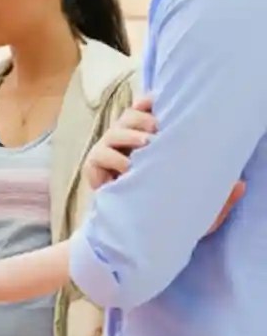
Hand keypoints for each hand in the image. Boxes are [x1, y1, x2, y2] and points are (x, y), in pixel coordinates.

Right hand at [84, 94, 244, 235]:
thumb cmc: (161, 210)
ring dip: (131, 136)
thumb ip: (216, 194)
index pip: (145, 110)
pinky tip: (128, 170)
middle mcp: (126, 140)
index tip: (162, 102)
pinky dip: (116, 160)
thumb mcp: (191, 201)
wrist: (132, 233)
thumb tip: (241, 184)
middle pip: (131, 116)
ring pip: (116, 131)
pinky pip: (103, 155)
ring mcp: (108, 151)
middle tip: (158, 129)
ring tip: (146, 144)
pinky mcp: (95, 166)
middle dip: (144, 119)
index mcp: (146, 138)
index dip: (151, 102)